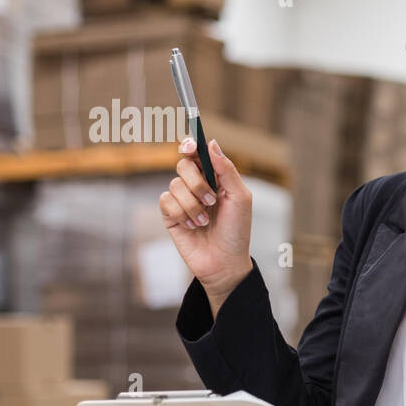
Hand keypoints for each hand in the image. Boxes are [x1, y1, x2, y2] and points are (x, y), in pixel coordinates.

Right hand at [160, 137, 252, 296]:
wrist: (225, 262)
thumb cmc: (237, 231)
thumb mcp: (240, 198)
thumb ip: (226, 170)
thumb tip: (211, 143)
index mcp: (216, 178)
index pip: (199, 154)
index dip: (191, 146)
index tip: (189, 146)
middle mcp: (197, 186)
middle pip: (184, 165)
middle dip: (197, 182)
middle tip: (211, 200)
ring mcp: (182, 200)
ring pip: (175, 184)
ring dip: (193, 204)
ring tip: (205, 221)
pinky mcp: (170, 214)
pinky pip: (166, 201)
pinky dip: (181, 213)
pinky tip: (192, 226)